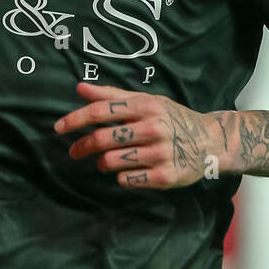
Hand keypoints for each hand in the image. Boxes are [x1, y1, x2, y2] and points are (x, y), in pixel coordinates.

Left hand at [55, 83, 234, 189]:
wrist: (210, 141)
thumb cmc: (172, 118)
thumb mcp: (147, 101)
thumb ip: (113, 96)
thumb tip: (80, 88)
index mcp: (146, 106)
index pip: (101, 111)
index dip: (75, 119)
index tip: (58, 128)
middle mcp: (153, 128)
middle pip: (103, 139)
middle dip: (82, 146)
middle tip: (75, 151)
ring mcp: (159, 154)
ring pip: (112, 162)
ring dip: (102, 163)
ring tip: (107, 161)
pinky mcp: (164, 177)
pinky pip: (127, 180)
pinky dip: (121, 177)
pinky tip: (129, 171)